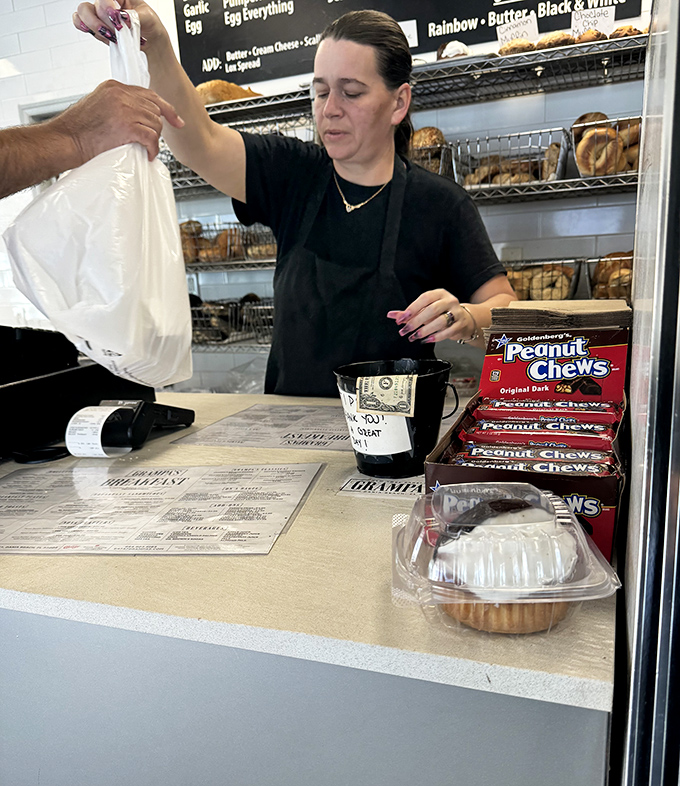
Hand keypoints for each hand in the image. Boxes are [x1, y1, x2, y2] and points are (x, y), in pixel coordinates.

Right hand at [52, 80, 183, 162]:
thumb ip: (118, 105)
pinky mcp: (127, 127)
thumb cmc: (78, 130)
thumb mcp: (98, 106)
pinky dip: (153, 149)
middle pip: (154, 109)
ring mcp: (124, 109)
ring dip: (154, 139)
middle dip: (157, 127)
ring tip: (146, 148)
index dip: (165, 108)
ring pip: (155, 123)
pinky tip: (148, 155)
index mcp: (114, 87)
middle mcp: (120, 94)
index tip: (176, 120)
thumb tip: (138, 116)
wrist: (66, 140)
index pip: (148, 94)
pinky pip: (151, 138)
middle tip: (152, 141)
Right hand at [73, 1, 164, 47]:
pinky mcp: (95, 26)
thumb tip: (122, 17)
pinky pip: (79, 21)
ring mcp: (99, 14)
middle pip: (95, 3)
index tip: (115, 13)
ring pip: (83, 11)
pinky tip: (90, 30)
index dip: (106, 3)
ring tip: (110, 35)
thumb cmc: (149, 24)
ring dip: (95, 25)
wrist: (149, 41)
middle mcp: (107, 2)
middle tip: (117, 28)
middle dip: (104, 18)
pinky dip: (82, 26)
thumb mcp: (148, 18)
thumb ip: (135, 17)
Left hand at [387, 289, 476, 343]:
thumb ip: (409, 313)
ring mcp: (457, 312)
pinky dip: (436, 337)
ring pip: (440, 321)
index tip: (401, 319)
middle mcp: (449, 301)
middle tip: (405, 330)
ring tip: (415, 336)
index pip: (425, 298)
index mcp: (439, 294)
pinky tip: (427, 340)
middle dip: (416, 321)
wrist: (463, 320)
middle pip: (432, 310)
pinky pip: (448, 331)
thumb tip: (391, 315)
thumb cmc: (441, 314)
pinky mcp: (460, 324)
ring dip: (425, 330)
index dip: (412, 308)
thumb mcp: (425, 310)